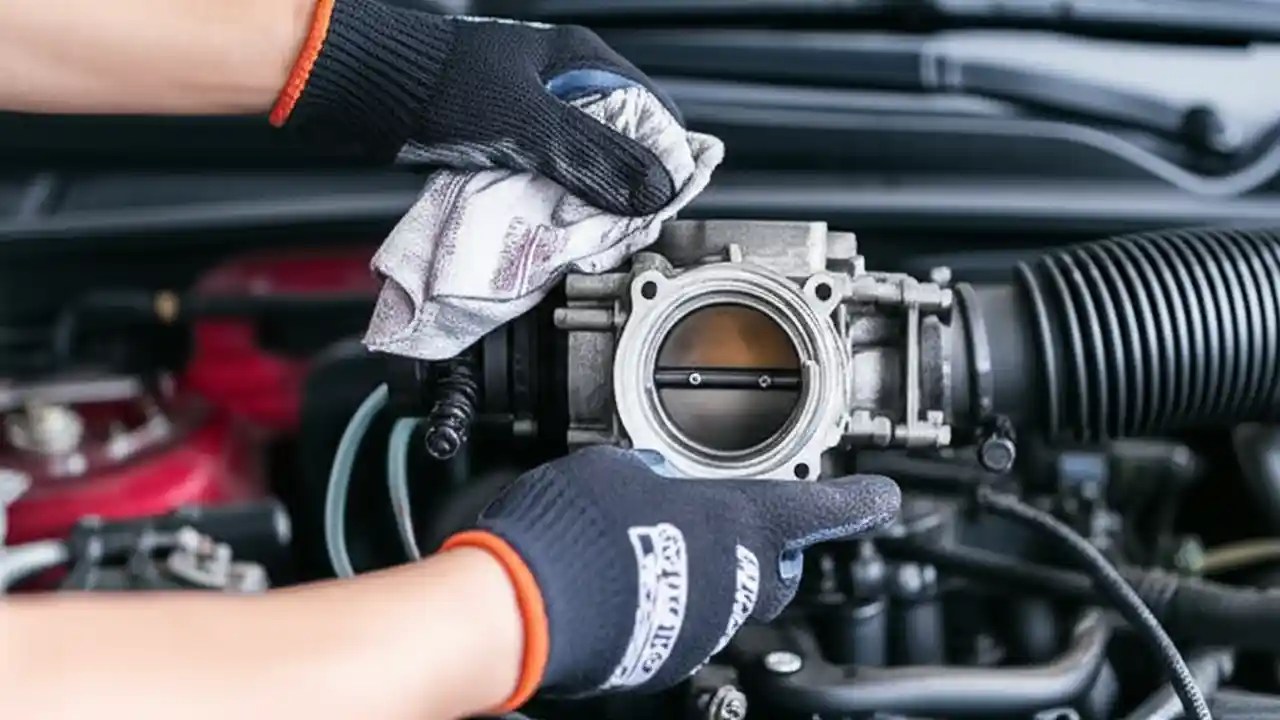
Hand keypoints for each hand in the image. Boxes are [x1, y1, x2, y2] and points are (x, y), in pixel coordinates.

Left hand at [271, 0, 679, 215]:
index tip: (666, 205)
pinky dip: (557, 199)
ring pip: (586, 163)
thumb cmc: (442, 87)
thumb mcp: (530, 125)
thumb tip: (657, 188)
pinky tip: (555, 222)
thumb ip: (595, 157)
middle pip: (623, 143)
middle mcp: (567, 84)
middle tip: (630, 226)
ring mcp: (537, 112)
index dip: (668, 160)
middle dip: (629, 186)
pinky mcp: (509, 139)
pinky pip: (550, 173)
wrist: (365, 88)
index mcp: (582, 61)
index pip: (655, 113)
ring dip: (591, 198)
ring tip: (595, 232)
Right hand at [443, 446, 900, 707]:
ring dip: (700, 573)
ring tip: (647, 548)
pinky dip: (665, 604)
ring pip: (725, 599)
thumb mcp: (614, 469)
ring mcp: (702, 627)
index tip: (879, 498)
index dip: (854, 502)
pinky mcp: (664, 659)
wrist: (525, 606)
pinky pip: (681, 624)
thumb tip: (647, 479)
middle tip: (732, 526)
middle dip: (765, 549)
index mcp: (736, 521)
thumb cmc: (573, 529)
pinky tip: (623, 583)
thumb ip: (650, 476)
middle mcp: (733, 580)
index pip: (816, 509)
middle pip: (775, 569)